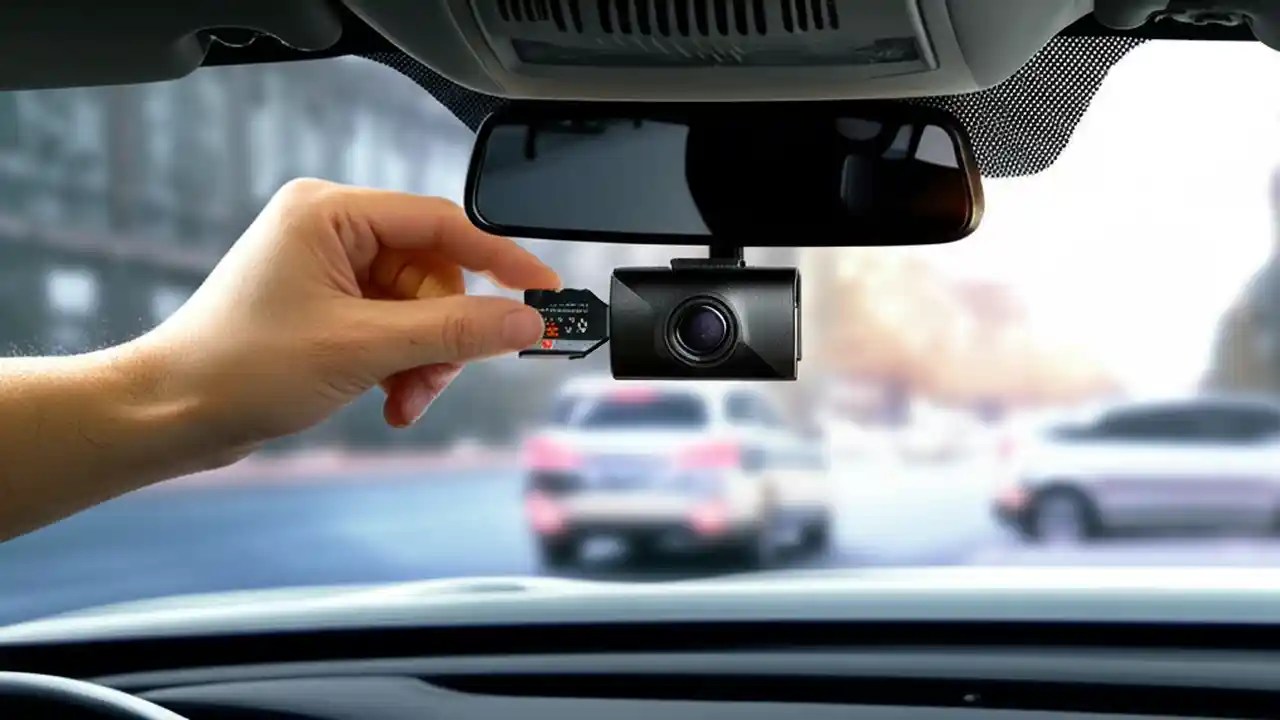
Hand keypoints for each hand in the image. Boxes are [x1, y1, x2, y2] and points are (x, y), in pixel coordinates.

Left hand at [133, 178, 558, 454]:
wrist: (171, 414)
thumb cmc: (241, 368)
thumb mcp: (362, 348)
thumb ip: (453, 331)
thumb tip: (526, 322)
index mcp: (331, 212)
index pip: (442, 224)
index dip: (500, 260)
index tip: (544, 293)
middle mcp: (331, 230)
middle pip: (435, 275)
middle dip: (443, 336)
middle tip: (433, 380)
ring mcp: (329, 269)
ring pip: (419, 310)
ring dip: (423, 360)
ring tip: (404, 400)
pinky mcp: (327, 306)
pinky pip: (393, 328)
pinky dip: (401, 366)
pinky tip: (389, 401)